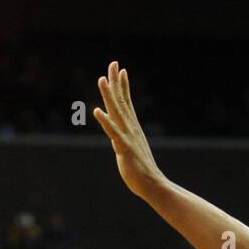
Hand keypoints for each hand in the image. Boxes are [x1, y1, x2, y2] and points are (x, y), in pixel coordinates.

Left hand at [94, 61, 162, 199]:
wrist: (152, 184)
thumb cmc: (142, 172)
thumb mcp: (132, 152)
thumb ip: (125, 143)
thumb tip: (121, 140)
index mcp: (132, 128)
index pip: (127, 103)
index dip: (123, 85)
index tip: (121, 70)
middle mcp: (131, 128)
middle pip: (121, 101)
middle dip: (116, 82)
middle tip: (113, 63)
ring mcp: (127, 137)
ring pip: (116, 112)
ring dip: (108, 95)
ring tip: (101, 79)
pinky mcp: (124, 148)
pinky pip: (113, 132)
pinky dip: (105, 121)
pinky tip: (97, 111)